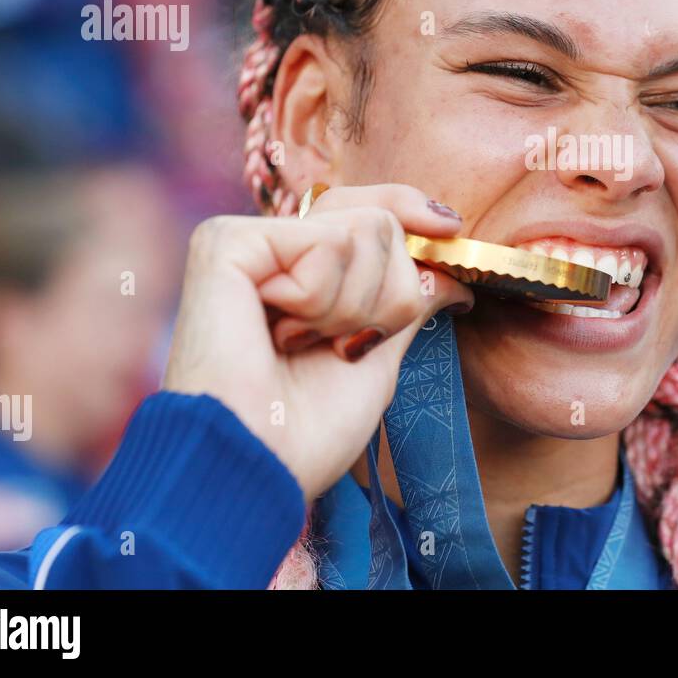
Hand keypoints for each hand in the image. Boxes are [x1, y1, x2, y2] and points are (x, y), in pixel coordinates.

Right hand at [162, 185, 472, 500]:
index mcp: (298, 272)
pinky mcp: (226, 242)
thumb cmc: (308, 431)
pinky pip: (327, 242)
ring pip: (364, 229)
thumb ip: (406, 303)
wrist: (260, 466)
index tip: (450, 227)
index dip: (411, 213)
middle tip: (339, 346)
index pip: (367, 211)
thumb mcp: (377, 357)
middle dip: (387, 296)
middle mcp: (269, 249)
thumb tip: (450, 274)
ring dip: (353, 308)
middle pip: (378, 221)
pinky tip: (279, 334)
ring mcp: (246, 241)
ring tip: (299, 345)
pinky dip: (322, 299)